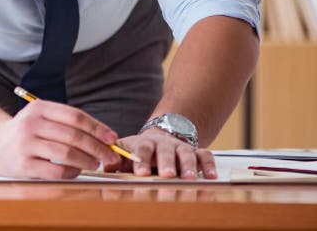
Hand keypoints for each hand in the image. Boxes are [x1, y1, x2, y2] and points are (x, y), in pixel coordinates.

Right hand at [0, 99, 120, 178]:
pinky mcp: (23, 164)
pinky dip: (71, 172)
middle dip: (98, 147)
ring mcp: (26, 144)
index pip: (75, 116)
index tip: (112, 138)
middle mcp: (31, 123)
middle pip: (73, 135)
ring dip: (87, 160)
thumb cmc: (26, 132)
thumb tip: (104, 137)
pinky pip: (55, 170)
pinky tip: (77, 171)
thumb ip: (66, 123)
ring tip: (97, 164)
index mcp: (39, 108)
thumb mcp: (41, 117)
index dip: (97, 127)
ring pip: (66, 153)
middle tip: (111, 156)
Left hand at [103, 128, 217, 178]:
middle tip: (166, 175)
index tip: (140, 173)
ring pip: (187, 154)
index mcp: (144, 143)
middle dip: (166, 164)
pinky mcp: (196, 151)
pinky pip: (205, 156)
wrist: (160, 136)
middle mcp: (164, 144)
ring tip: (189, 178)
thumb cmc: (139, 150)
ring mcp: (181, 147)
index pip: (142, 148)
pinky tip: (211, 177)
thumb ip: (115, 160)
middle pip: (166, 151)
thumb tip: (105, 167)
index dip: (141, 160)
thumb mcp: (125, 151)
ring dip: (189, 166)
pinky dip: (209, 165)